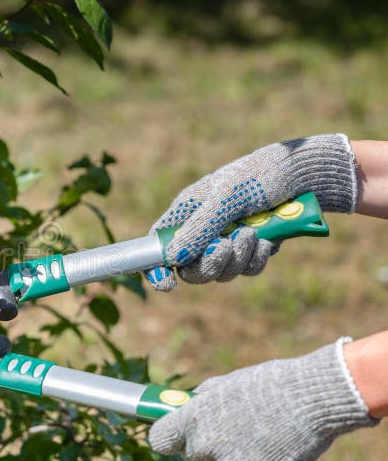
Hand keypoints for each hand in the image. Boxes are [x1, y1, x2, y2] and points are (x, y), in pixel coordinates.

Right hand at [146, 134, 356, 290]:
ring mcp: (227, 240)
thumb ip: (199, 228)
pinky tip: (267, 240)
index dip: (156, 267)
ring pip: (220, 271)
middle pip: (189, 267)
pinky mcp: (252, 248)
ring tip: (253, 233)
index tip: (167, 284)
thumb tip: (173, 257)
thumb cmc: (259, 176)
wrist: (305, 176)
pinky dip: (256, 258)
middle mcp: (203, 229)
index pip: (159, 244)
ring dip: (237, 258)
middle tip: (224, 248)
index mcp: (187, 212)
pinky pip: (246, 269)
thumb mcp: (226, 199)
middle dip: (208, 264)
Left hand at [148, 338, 377, 460]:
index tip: (174, 434)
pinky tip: (276, 445)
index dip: (168, 437)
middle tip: (232, 426)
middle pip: (194, 454)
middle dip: (208, 443)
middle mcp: (206, 445)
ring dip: (238, 453)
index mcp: (194, 418)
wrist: (310, 399)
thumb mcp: (226, 383)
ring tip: (264, 429)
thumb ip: (201, 399)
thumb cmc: (268, 385)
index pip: (160, 440)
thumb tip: (187, 404)